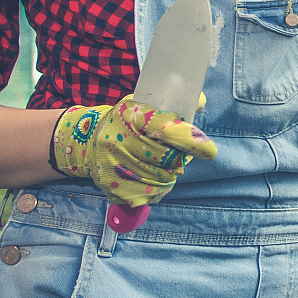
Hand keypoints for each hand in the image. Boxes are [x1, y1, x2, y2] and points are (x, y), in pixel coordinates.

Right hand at [51, 95, 216, 208]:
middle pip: (168, 158)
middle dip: (179, 157)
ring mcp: (114, 166)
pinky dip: (158, 188)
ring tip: (164, 166)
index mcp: (130, 116)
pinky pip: (149, 194)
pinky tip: (153, 179)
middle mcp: (119, 141)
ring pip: (162, 178)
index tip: (208, 150)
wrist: (89, 142)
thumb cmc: (126, 122)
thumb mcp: (144, 106)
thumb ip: (172, 106)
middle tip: (179, 154)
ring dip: (170, 174)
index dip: (191, 140)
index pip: (167, 129)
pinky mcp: (113, 187)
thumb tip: (198, 103)